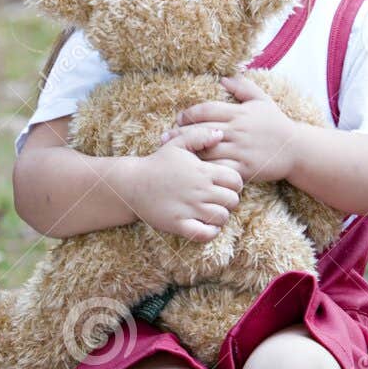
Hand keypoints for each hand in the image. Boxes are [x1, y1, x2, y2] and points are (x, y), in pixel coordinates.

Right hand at [127, 123, 243, 240]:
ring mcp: (189, 208)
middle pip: (232, 200)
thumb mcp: (177, 143)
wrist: (132, 183)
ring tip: (210, 211)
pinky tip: (204, 225)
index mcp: (202, 171)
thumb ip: (200, 135)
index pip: (236, 181)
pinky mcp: (179, 224)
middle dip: (229, 200)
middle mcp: (199, 190)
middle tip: (218, 199)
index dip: (234, 184)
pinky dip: (210, 232)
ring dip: (220, 216)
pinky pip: (206, 234)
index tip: (224, 185)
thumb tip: (221, 134)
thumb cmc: (157, 163)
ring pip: (222, 217)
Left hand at [159, 75, 301, 184]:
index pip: (206, 110)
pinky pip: (220, 169)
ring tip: (173, 154)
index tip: (179, 119)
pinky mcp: (245, 168)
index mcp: (239, 113)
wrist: (296, 149)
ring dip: (188, 152)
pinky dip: (206, 171)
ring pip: (207, 151)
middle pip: (201, 130)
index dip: (188, 114)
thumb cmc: (276, 124)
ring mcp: (241, 150)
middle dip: (180, 133)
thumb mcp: (262, 101)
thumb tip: (223, 78)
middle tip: (165, 137)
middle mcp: (237, 130)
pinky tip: (194, 172)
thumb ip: (243, 87)